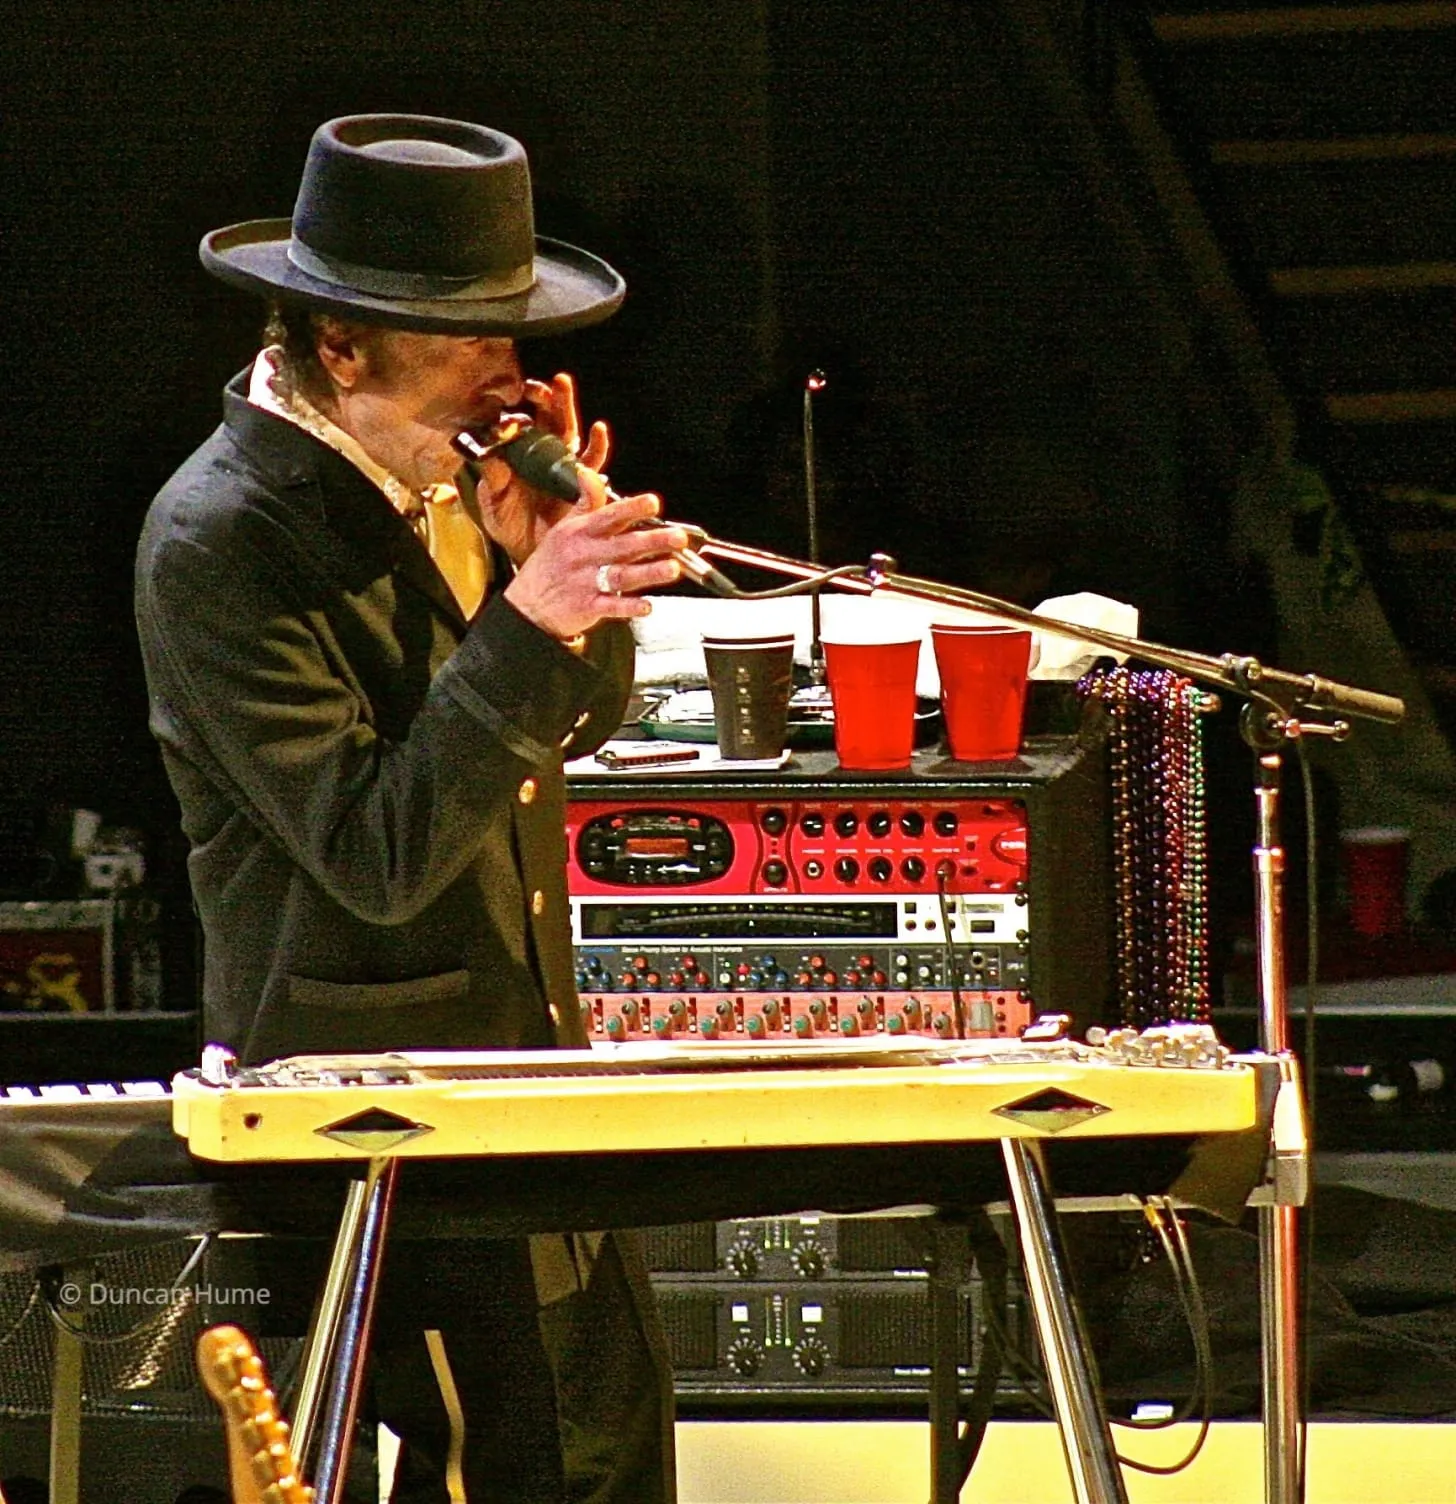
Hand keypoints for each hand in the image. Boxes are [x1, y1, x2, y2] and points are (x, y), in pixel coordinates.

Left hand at [475, 371, 609, 566]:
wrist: (530, 556)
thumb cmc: (511, 527)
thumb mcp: (493, 500)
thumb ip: (493, 475)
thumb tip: (489, 448)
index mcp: (521, 457)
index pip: (521, 424)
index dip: (516, 410)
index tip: (510, 398)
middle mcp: (545, 457)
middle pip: (549, 419)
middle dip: (548, 397)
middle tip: (544, 382)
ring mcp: (566, 469)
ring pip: (570, 432)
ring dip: (568, 408)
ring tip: (563, 386)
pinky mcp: (584, 486)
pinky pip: (594, 464)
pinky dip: (598, 445)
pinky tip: (597, 429)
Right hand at [503, 467, 688, 640]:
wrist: (527, 607)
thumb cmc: (550, 565)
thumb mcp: (563, 529)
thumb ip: (585, 504)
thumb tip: (589, 473)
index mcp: (578, 532)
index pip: (608, 516)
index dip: (631, 509)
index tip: (653, 504)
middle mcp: (583, 555)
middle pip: (623, 545)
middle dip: (653, 541)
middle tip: (678, 538)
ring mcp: (585, 583)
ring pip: (621, 575)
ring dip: (648, 572)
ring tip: (672, 569)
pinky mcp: (587, 607)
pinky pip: (611, 607)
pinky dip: (629, 607)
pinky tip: (647, 606)